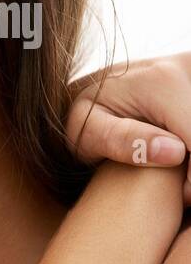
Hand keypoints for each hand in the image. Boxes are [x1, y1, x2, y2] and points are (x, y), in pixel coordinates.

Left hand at [67, 53, 190, 202]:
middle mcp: (188, 67)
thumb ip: (122, 141)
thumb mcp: (85, 131)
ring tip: (180, 170)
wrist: (91, 85)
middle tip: (181, 188)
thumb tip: (175, 152)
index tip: (181, 196)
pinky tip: (183, 151)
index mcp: (162, 82)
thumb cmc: (84, 115)